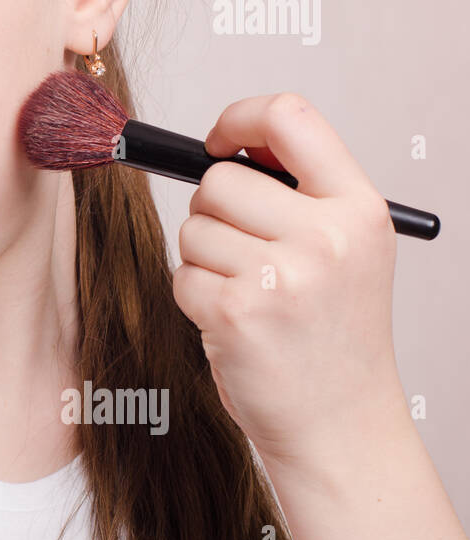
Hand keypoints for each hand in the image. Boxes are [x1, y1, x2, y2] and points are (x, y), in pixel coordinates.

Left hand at [171, 91, 410, 472]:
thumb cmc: (330, 334)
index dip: (238, 118)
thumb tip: (227, 141)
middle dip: (213, 212)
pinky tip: (232, 323)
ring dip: (203, 259)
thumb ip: (301, 191)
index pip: (290, 117)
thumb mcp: (347, 249)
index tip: (218, 142)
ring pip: (193, 228)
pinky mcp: (235, 312)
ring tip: (248, 294)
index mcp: (358, 209)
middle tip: (243, 254)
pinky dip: (193, 296)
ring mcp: (281, 276)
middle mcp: (327, 238)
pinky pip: (181, 274)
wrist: (339, 423)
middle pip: (219, 180)